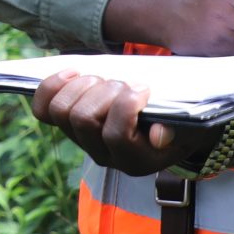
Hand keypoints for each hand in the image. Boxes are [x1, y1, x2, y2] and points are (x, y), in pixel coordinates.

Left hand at [31, 71, 211, 175]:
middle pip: (84, 119)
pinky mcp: (68, 125)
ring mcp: (82, 141)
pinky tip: (73, 73)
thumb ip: (180, 129)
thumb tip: (159, 134)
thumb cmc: (180, 123)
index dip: (125, 106)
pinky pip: (43, 110)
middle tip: (122, 82)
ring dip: (80, 86)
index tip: (143, 87)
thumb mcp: (189, 127)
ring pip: (61, 112)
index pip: (116, 135)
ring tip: (100, 78)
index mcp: (137, 160)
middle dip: (102, 91)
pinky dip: (52, 86)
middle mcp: (105, 155)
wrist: (168, 128)